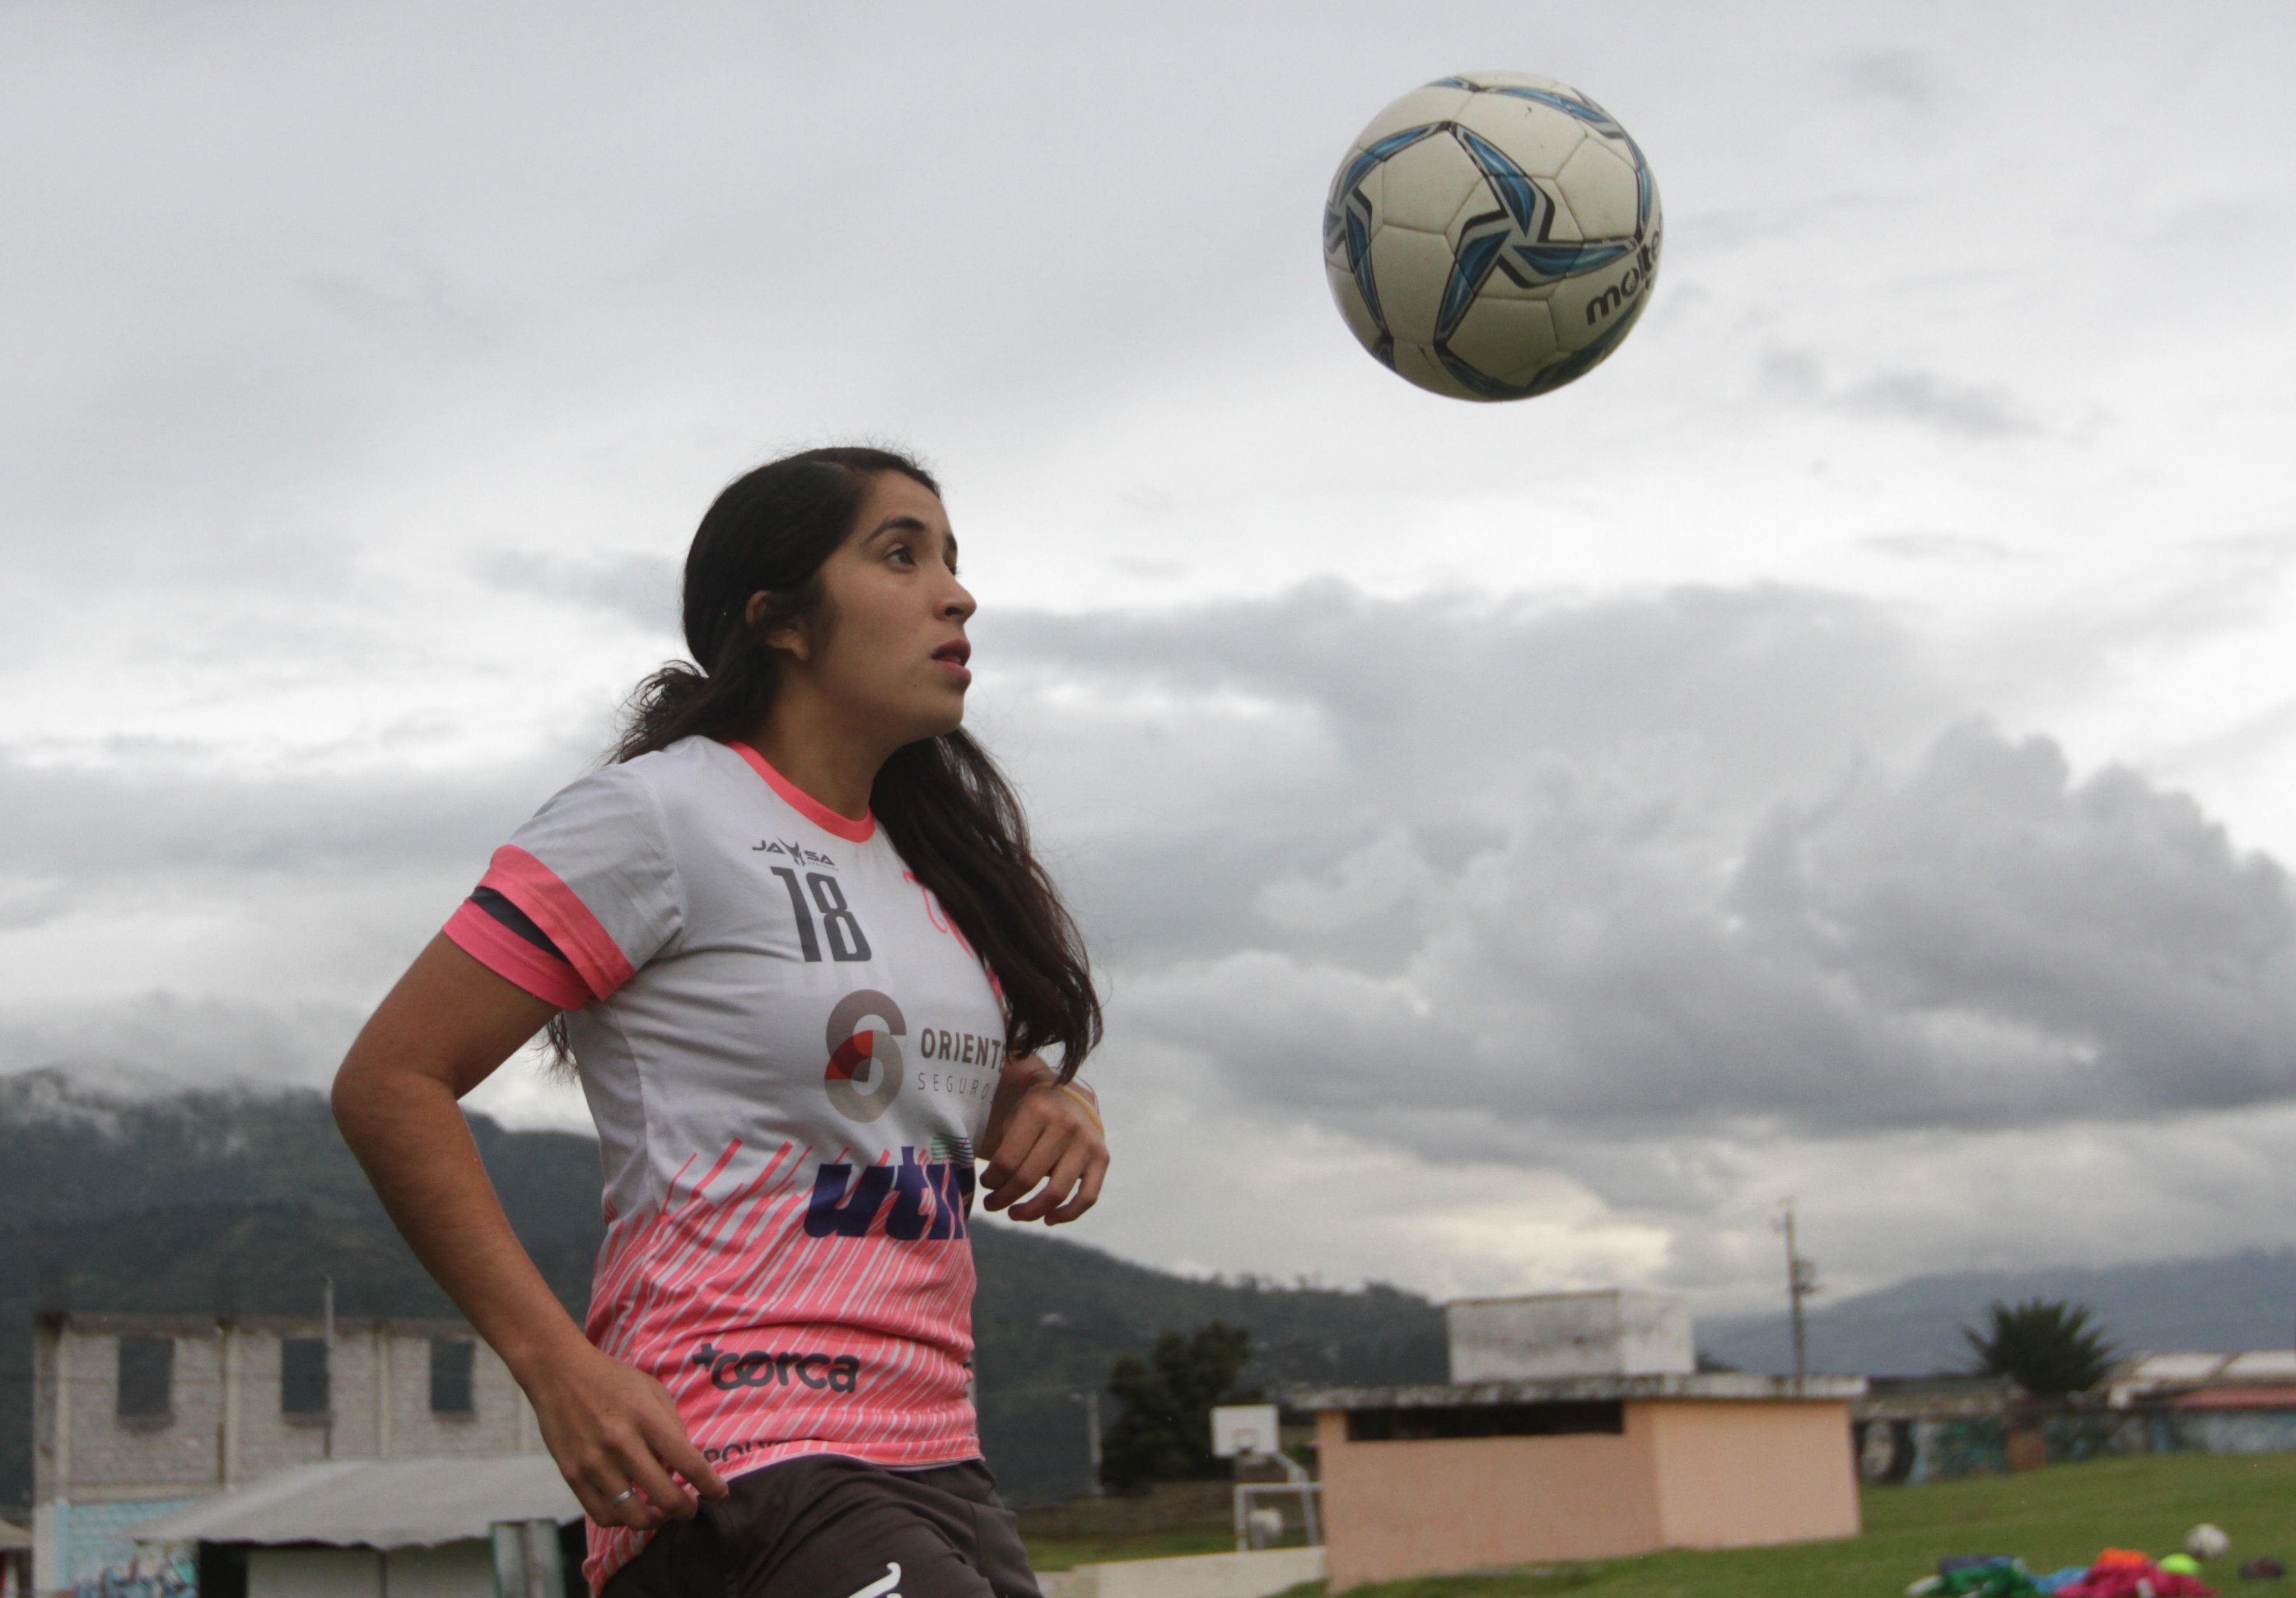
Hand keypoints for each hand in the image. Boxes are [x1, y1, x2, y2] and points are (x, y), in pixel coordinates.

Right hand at [518, 1335, 728, 1529]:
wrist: (560, 1373)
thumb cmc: (614, 1380)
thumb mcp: (653, 1391)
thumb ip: (672, 1428)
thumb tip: (687, 1467)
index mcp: (647, 1418)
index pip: (689, 1463)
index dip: (711, 1486)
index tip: (720, 1494)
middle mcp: (621, 1443)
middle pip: (664, 1497)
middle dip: (686, 1510)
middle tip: (691, 1508)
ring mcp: (594, 1463)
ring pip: (633, 1516)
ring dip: (655, 1521)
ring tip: (662, 1512)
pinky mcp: (572, 1475)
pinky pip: (603, 1515)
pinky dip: (623, 1519)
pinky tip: (632, 1508)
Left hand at [980, 1071, 1107, 1224]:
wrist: (1073, 1099)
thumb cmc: (1037, 1114)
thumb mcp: (1015, 1118)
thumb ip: (1005, 1150)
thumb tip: (994, 1189)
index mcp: (1038, 1111)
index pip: (1007, 1160)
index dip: (991, 1180)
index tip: (986, 1185)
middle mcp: (1066, 1125)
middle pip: (1028, 1178)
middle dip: (1004, 1198)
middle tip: (991, 1204)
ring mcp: (1087, 1143)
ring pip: (1056, 1193)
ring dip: (1031, 1212)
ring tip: (1014, 1214)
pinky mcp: (1102, 1158)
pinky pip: (1087, 1197)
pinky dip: (1067, 1214)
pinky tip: (1048, 1219)